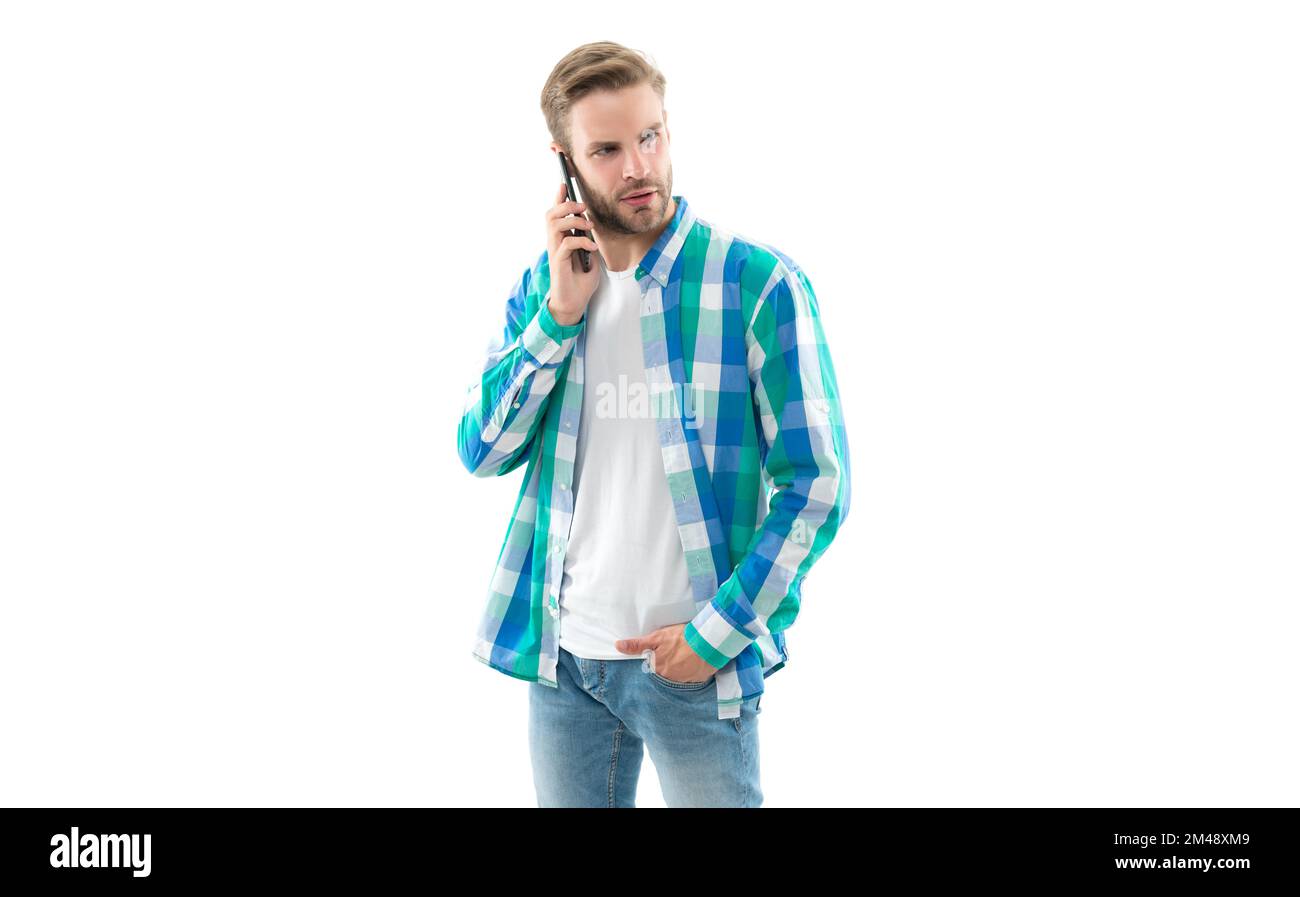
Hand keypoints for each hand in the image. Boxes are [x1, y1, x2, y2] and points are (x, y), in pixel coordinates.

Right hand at [545, 181, 599, 324]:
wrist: (574, 304)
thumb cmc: (580, 283)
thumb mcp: (590, 258)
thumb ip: (589, 243)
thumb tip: (591, 230)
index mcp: (561, 240)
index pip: (556, 214)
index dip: (559, 198)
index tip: (564, 183)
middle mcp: (554, 243)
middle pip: (551, 214)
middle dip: (567, 205)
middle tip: (583, 207)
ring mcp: (555, 252)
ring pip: (555, 224)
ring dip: (574, 221)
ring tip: (588, 226)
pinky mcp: (558, 262)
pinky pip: (566, 243)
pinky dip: (581, 241)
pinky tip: (592, 248)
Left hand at [616, 623, 716, 682]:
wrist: (708, 643)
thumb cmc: (681, 638)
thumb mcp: (656, 637)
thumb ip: (637, 644)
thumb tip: (618, 646)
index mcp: (658, 667)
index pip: (652, 665)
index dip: (657, 656)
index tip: (664, 649)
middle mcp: (669, 678)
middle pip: (665, 670)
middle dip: (669, 662)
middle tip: (676, 650)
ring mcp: (684, 680)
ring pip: (678, 674)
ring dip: (681, 666)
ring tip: (686, 653)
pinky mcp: (698, 679)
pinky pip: (692, 676)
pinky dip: (692, 669)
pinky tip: (695, 660)